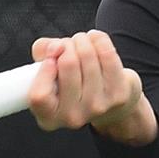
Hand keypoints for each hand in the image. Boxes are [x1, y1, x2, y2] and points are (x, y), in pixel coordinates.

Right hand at [28, 30, 156, 145]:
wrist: (108, 101)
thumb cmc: (71, 82)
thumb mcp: (47, 70)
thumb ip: (41, 53)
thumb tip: (56, 47)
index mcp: (49, 117)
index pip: (39, 96)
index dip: (44, 71)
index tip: (50, 59)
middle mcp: (72, 117)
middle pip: (67, 64)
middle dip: (65, 45)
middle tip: (67, 45)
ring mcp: (97, 107)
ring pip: (87, 55)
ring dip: (82, 40)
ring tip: (81, 43)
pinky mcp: (118, 95)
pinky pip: (107, 54)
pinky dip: (98, 39)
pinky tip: (95, 40)